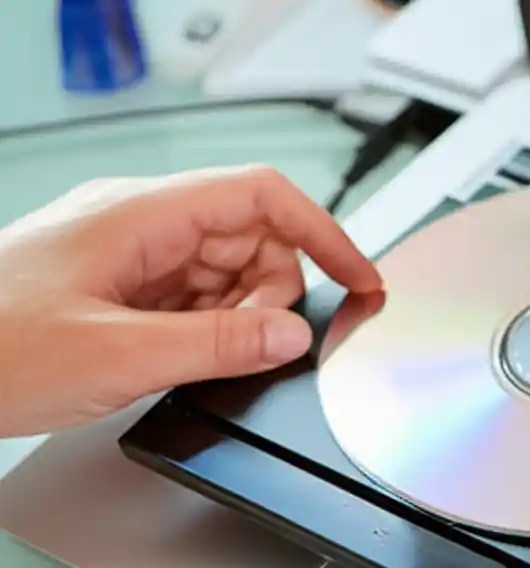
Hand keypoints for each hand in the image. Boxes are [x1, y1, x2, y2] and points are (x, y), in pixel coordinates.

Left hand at [0, 165, 380, 436]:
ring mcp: (126, 253)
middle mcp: (137, 222)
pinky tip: (178, 356)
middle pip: (250, 237)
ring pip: (224, 271)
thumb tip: (291, 335)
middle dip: (271, 293)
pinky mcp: (116, 286)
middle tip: (253, 345)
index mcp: (140, 214)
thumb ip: (219, 344)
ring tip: (196, 356)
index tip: (362, 278)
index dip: (325, 233)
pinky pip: (190, 297)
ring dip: (236, 316)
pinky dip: (206, 327)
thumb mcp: (119, 356)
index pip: (263, 197)